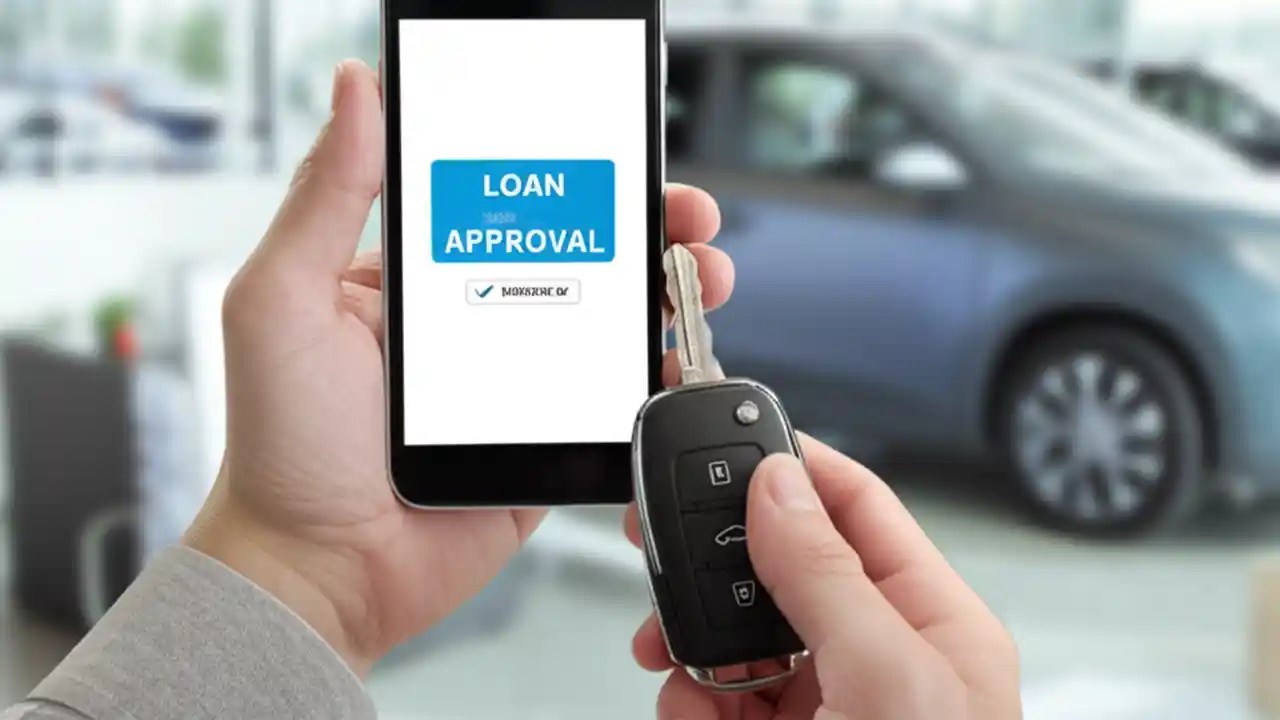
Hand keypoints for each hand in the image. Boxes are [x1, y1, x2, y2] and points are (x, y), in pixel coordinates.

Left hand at [183, 59, 734, 674]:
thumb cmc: (284, 445)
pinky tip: (680, 357)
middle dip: (645, 228)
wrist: (322, 572)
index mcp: (419, 280)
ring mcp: (519, 385)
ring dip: (667, 291)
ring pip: (612, 324)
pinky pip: (617, 402)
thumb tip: (355, 90)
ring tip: (699, 276)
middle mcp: (476, 324)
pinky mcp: (549, 442)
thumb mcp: (283, 299)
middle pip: (580, 257)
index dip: (571, 178)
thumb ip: (327, 195)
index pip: (511, 206)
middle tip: (684, 217)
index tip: (618, 158)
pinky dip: (660, 378)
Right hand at [625, 437, 1021, 718]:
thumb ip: (829, 576)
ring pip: (738, 635)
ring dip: (695, 646)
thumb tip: (780, 482)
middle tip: (662, 551)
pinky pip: (716, 703)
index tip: (728, 439)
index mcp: (932, 621)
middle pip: (783, 567)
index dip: (795, 466)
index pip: (857, 508)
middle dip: (720, 565)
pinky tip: (692, 716)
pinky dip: (689, 706)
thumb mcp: (890, 680)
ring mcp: (827, 708)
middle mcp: (879, 657)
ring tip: (675, 663)